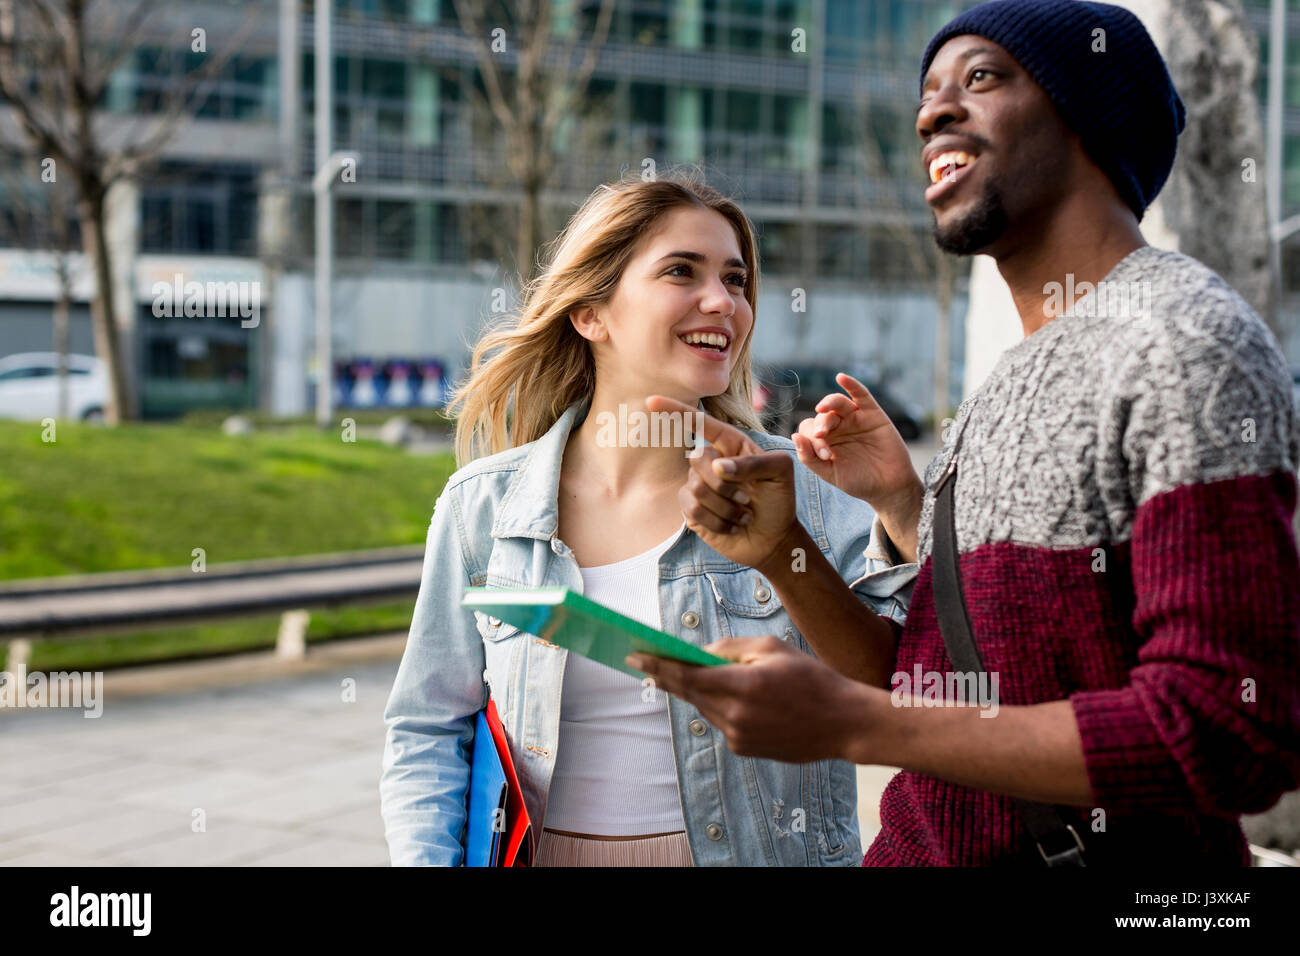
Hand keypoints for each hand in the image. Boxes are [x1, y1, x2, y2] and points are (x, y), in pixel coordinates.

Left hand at [626, 637, 873, 762]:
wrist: (842, 723)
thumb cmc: (811, 678)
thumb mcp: (772, 648)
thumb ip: (731, 649)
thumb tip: (700, 654)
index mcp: (743, 684)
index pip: (687, 676)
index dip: (657, 666)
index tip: (634, 656)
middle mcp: (736, 714)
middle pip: (689, 694)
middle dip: (666, 676)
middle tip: (642, 662)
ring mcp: (738, 736)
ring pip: (703, 708)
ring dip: (694, 691)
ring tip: (684, 673)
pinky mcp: (744, 749)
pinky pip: (720, 722)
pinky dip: (717, 706)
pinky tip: (726, 696)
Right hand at [646, 395, 798, 574]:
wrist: (773, 538)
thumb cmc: (778, 499)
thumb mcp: (780, 472)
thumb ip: (753, 462)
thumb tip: (718, 466)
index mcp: (730, 444)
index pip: (699, 423)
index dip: (674, 410)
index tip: (651, 401)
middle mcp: (710, 461)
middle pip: (697, 458)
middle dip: (724, 483)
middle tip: (747, 499)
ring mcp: (698, 484)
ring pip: (696, 488)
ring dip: (726, 507)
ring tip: (743, 515)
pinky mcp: (692, 510)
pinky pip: (693, 509)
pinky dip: (718, 521)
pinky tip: (732, 526)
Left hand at [791, 372, 922, 560]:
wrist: (888, 487)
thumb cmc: (858, 481)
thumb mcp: (829, 473)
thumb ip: (810, 458)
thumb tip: (795, 435)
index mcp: (825, 440)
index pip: (809, 430)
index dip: (810, 439)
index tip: (823, 456)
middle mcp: (838, 426)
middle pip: (823, 415)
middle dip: (820, 425)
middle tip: (822, 438)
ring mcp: (855, 419)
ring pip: (838, 403)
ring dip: (828, 403)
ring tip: (822, 409)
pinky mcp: (873, 414)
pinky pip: (862, 395)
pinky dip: (852, 385)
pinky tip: (841, 377)